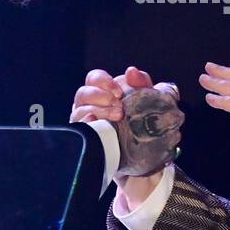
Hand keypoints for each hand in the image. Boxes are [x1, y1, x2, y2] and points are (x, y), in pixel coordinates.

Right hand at [70, 66, 162, 207]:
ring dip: (98, 110)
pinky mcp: (85, 140)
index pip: (94, 78)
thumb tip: (131, 71)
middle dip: (100, 96)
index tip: (119, 92)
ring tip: (117, 117)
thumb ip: (143, 82)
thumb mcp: (151, 100)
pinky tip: (95, 122)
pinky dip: (86, 123)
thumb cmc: (145, 124)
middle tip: (120, 108)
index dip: (103, 81)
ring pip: (80, 109)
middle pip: (83, 92)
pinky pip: (78, 128)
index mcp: (104, 93)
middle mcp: (90, 106)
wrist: (145, 158)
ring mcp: (86, 123)